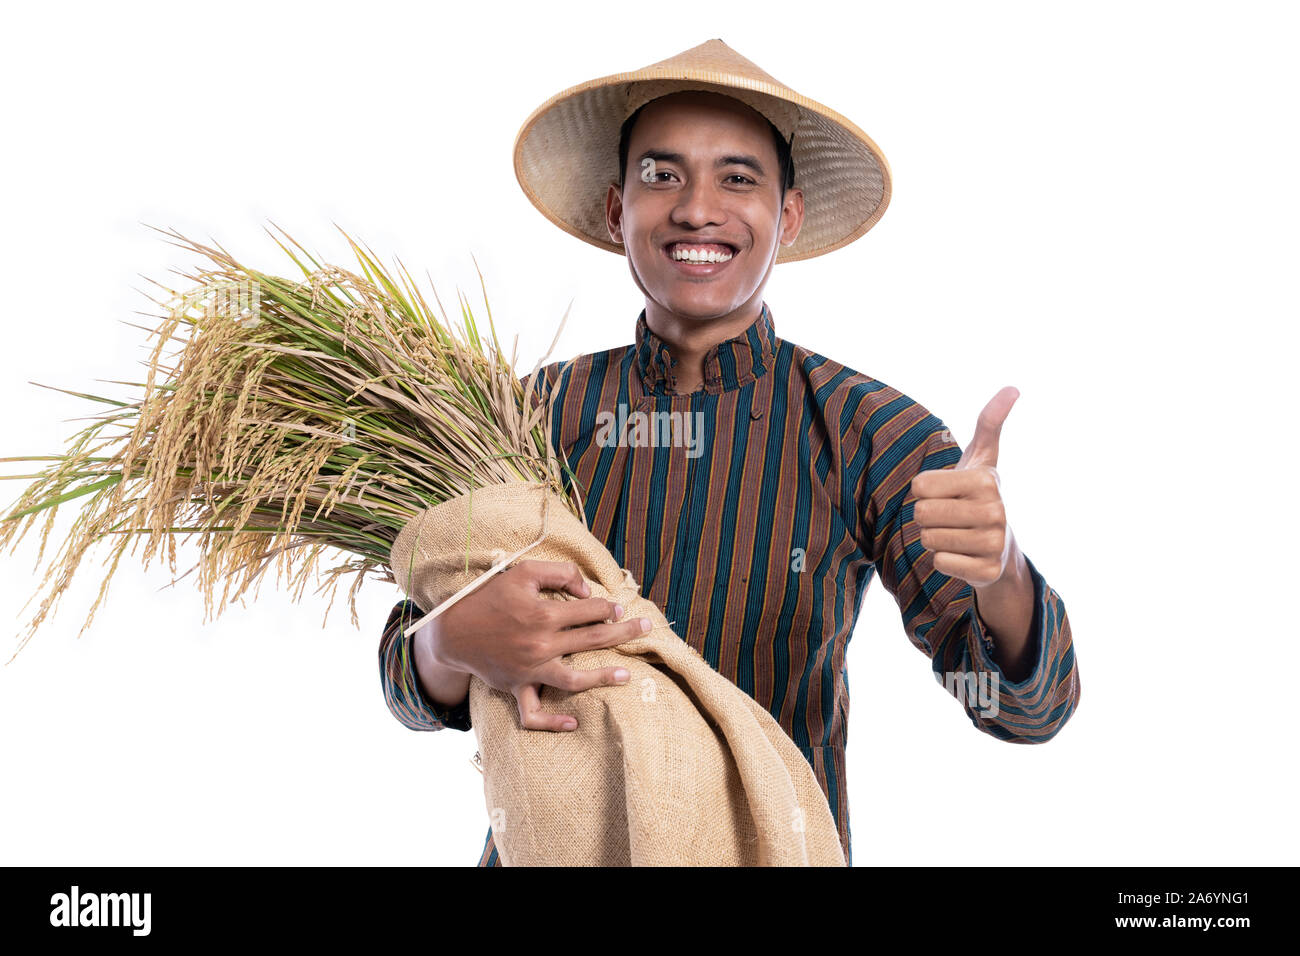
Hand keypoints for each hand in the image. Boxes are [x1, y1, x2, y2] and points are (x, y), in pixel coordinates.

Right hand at [417, 559, 651, 731]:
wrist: (453, 630)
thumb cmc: (489, 597)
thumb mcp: (522, 572)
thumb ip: (558, 574)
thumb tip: (587, 591)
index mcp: (543, 614)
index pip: (590, 611)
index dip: (608, 606)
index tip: (618, 606)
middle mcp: (540, 645)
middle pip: (593, 640)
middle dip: (624, 632)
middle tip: (646, 627)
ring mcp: (529, 670)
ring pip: (573, 680)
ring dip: (602, 678)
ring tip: (626, 675)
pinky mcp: (516, 687)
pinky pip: (533, 714)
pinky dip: (553, 722)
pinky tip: (573, 722)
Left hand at [911, 386, 1018, 587]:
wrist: (1000, 547)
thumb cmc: (979, 494)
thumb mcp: (983, 457)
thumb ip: (989, 422)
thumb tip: (1013, 387)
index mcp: (988, 479)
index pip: (919, 486)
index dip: (925, 490)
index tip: (948, 492)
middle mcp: (996, 511)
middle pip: (921, 513)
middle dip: (927, 516)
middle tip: (950, 516)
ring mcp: (994, 543)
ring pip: (927, 539)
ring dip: (934, 538)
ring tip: (957, 533)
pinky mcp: (987, 572)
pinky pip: (938, 563)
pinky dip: (943, 560)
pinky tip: (962, 554)